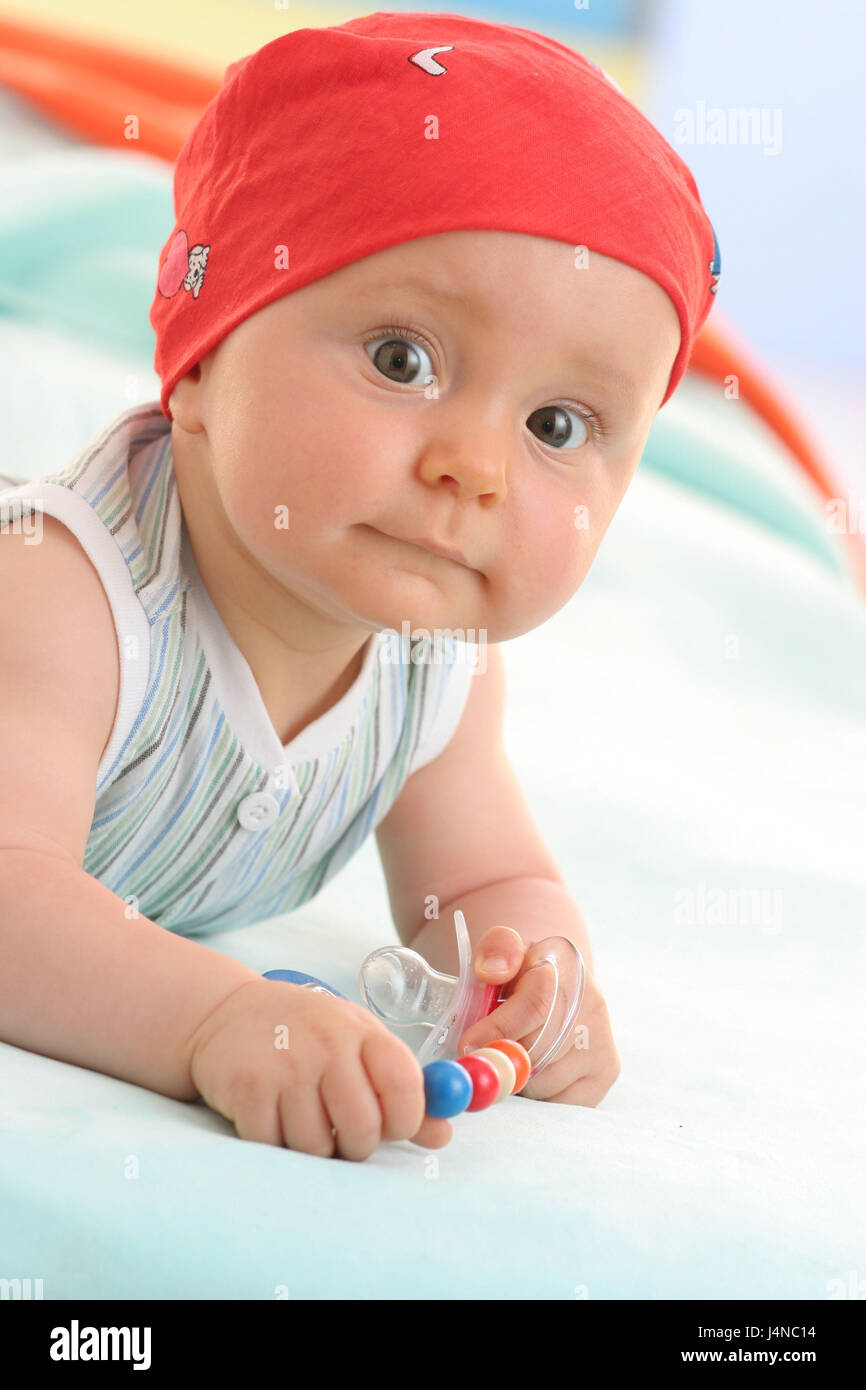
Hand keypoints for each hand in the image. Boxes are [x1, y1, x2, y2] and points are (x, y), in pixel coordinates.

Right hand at [185, 978, 453, 1159]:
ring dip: (312, 1147)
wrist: (226, 1012)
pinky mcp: (247, 1089)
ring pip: (317, 1146)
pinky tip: (272, 1116)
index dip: (406, 1121)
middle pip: (363, 1128)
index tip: (392, 1127)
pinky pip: (274, 1146)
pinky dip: (275, 1143)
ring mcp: (285, 1067)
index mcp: (362, 1032)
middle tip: (341, 1130)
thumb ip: (401, 1090)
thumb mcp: (358, 1045)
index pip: (406, 1087)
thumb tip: (443, 1135)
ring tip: (303, 1118)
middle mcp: (327, 1045)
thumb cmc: (307, 1035)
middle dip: (356, 1145)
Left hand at [456, 925, 620, 1105]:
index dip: (500, 1028)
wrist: (554, 987)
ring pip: (545, 1082)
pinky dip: (536, 1097)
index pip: (538, 1004)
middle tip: (480, 1057)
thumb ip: (496, 950)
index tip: (468, 1045)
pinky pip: (559, 1103)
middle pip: (539, 1050)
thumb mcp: (502, 951)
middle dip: (502, 1058)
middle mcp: (593, 1003)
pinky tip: (532, 1073)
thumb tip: (492, 971)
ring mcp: (603, 1039)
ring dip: (517, 1078)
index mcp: (565, 965)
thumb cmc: (518, 974)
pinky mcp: (606, 1072)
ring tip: (512, 1054)